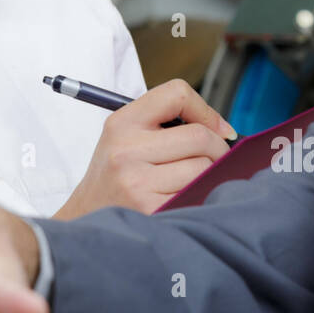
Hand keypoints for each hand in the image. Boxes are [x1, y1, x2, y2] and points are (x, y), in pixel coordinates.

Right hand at [53, 78, 234, 218]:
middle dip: (218, 149)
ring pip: (203, 169)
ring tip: (193, 181)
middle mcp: (126, 150)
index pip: (177, 94)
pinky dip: (201, 196)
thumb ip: (166, 124)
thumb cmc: (116, 175)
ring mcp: (136, 182)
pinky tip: (187, 199)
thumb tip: (225, 131)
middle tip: (215, 160)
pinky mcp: (149, 210)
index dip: (206, 110)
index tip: (217, 128)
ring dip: (210, 176)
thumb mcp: (126, 137)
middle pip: (200, 136)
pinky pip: (198, 196)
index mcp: (122, 122)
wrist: (89, 218)